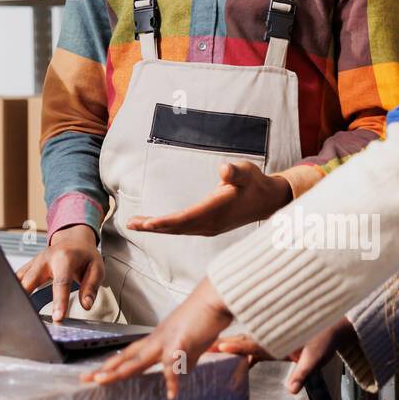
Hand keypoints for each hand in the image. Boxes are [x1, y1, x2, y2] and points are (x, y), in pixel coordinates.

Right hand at [16, 225, 103, 322]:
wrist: (74, 239)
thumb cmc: (85, 255)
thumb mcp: (97, 268)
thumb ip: (91, 287)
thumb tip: (86, 304)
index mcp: (64, 258)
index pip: (61, 283)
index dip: (59, 301)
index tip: (58, 317)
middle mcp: (45, 259)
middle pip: (30, 280)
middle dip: (26, 300)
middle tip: (28, 320)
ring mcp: (34, 262)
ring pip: (19, 279)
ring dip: (16, 295)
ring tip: (16, 315)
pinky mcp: (28, 267)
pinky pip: (16, 279)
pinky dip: (13, 291)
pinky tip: (13, 304)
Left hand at [80, 278, 232, 399]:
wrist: (213, 298)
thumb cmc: (203, 317)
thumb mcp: (189, 344)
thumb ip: (181, 358)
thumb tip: (178, 372)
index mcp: (157, 339)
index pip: (129, 354)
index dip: (113, 364)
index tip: (97, 372)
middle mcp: (158, 339)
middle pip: (128, 357)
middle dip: (107, 369)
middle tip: (88, 378)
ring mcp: (167, 339)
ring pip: (139, 358)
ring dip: (121, 370)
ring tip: (105, 380)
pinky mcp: (181, 340)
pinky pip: (173, 362)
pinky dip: (172, 378)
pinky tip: (171, 392)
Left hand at [127, 160, 293, 236]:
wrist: (268, 201)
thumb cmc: (255, 183)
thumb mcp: (247, 172)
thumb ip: (236, 172)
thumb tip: (224, 170)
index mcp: (216, 210)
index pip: (186, 218)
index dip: (166, 221)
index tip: (148, 223)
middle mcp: (210, 223)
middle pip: (176, 226)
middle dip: (152, 226)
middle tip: (130, 224)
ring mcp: (209, 227)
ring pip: (177, 229)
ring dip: (156, 228)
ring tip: (133, 224)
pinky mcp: (208, 226)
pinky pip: (183, 228)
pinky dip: (166, 227)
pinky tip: (154, 225)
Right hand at [212, 316, 352, 395]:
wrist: (333, 329)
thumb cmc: (325, 339)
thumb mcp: (316, 358)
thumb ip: (302, 374)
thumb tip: (291, 389)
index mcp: (279, 338)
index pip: (253, 343)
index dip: (237, 346)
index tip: (220, 346)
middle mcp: (272, 337)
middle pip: (243, 340)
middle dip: (225, 343)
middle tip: (205, 345)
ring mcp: (271, 340)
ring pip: (246, 343)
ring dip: (230, 346)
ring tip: (212, 349)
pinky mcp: (273, 344)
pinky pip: (254, 348)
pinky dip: (242, 351)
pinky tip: (232, 355)